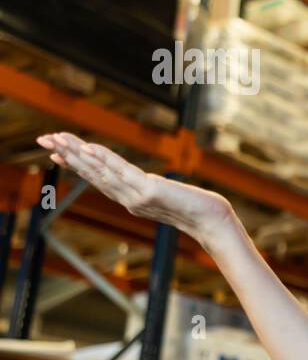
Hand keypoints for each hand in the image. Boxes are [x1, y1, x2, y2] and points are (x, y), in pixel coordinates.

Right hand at [35, 132, 232, 241]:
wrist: (211, 221)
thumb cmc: (194, 209)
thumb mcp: (165, 198)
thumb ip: (150, 191)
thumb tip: (146, 184)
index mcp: (129, 200)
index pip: (97, 179)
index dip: (75, 165)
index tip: (56, 152)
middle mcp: (128, 199)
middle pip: (91, 173)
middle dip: (67, 155)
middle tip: (44, 139)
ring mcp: (136, 196)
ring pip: (100, 171)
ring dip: (77, 153)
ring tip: (58, 138)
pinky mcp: (149, 191)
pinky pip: (122, 171)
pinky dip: (104, 159)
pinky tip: (89, 148)